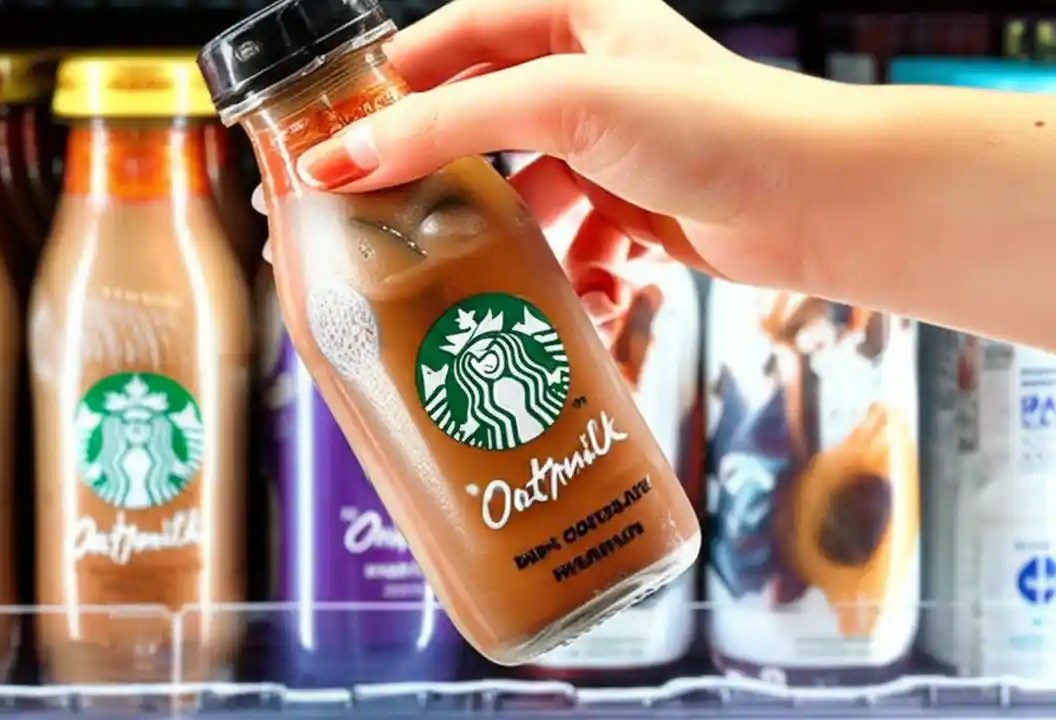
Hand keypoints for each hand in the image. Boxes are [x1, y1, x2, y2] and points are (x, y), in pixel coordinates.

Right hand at [292, 0, 851, 290]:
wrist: (823, 202)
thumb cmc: (715, 125)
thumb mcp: (565, 102)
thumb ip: (448, 123)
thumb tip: (345, 157)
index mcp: (570, 19)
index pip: (451, 38)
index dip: (389, 86)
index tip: (333, 139)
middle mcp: (589, 77)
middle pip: (479, 123)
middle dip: (441, 177)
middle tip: (384, 222)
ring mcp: (612, 148)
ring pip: (525, 197)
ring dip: (511, 243)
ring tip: (485, 279)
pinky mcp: (636, 211)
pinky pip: (575, 245)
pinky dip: (572, 276)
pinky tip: (588, 294)